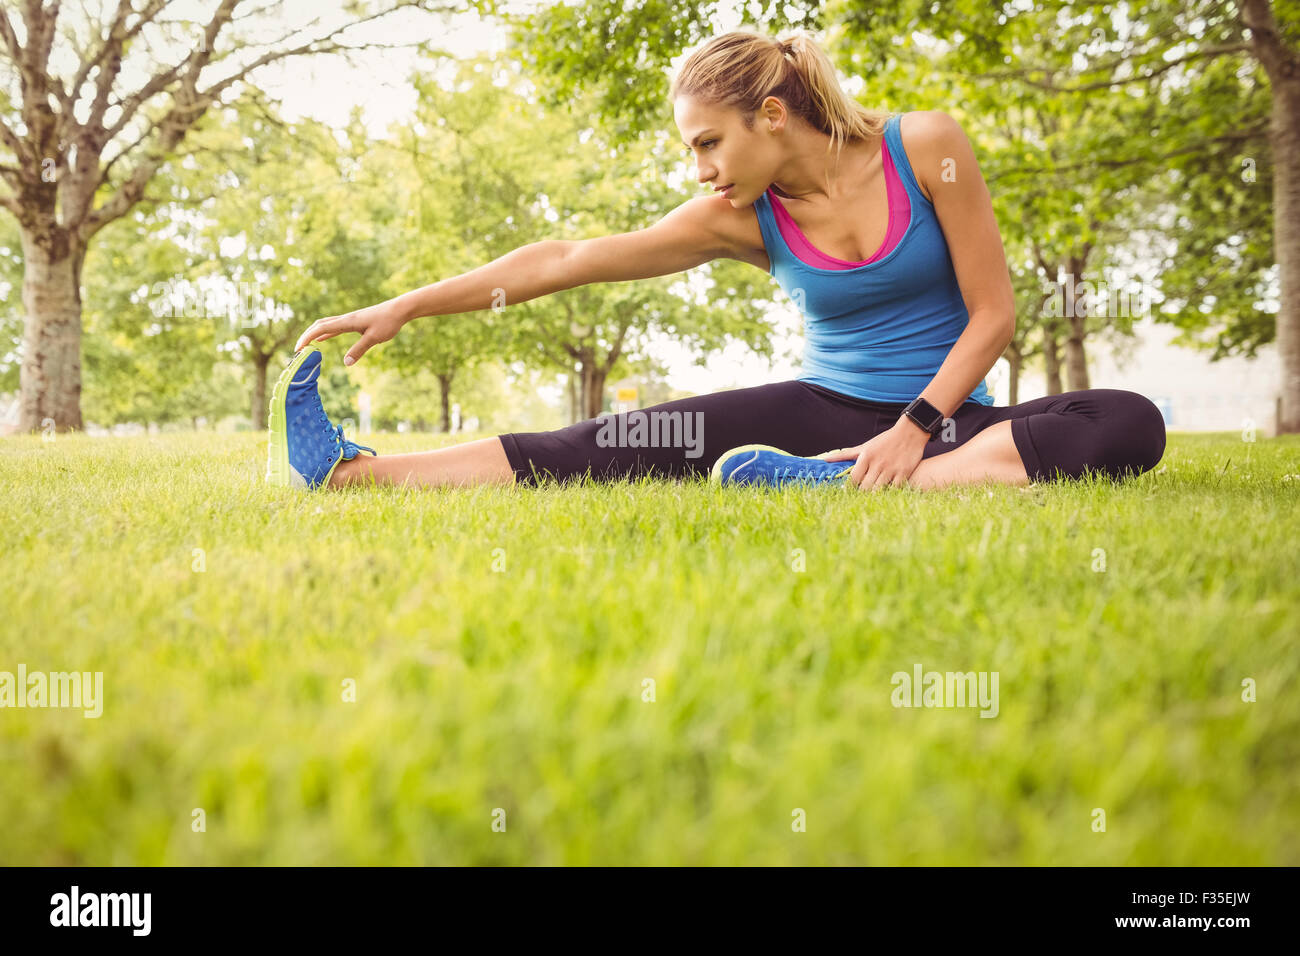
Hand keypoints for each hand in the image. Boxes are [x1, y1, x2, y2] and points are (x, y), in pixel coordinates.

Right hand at [294, 299, 408, 364]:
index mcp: (347, 322)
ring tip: (305, 346)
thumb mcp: (374, 338)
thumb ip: (360, 350)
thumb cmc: (388, 322)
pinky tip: (322, 340)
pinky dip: (325, 334)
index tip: (298, 349)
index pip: (321, 329)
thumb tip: (346, 363)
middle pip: (319, 325)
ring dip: (314, 334)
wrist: (399, 310)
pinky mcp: (354, 322)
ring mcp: (349, 320)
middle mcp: (345, 319)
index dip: (307, 338)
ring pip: (325, 325)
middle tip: (297, 350)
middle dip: (306, 336)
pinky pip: (335, 327)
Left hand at [815, 419, 929, 490]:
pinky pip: (894, 489)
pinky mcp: (904, 473)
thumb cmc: (884, 441)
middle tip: (859, 499)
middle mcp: (877, 464)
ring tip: (872, 499)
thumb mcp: (865, 446)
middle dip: (861, 495)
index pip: (853, 479)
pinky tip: (887, 494)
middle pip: (865, 488)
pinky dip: (890, 493)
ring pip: (878, 490)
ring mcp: (891, 469)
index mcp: (866, 457)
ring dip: (874, 496)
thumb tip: (825, 459)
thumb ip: (845, 454)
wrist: (910, 432)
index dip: (850, 489)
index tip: (848, 494)